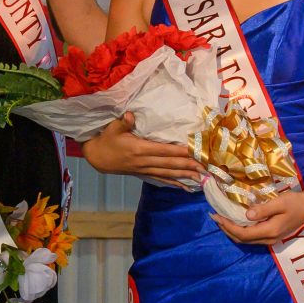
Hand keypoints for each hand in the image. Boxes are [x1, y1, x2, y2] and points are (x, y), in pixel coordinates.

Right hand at [82, 113, 202, 186]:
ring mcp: (144, 169)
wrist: (97, 157)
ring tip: (202, 178)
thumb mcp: (112, 129)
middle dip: (189, 165)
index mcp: (139, 149)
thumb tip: (129, 115)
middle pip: (170, 164)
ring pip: (168, 174)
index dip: (180, 152)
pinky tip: (186, 187)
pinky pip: (161, 179)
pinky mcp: (143, 174)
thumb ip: (123, 122)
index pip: (164, 151)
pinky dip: (174, 183)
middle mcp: (144, 161)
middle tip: (206, 166)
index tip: (195, 151)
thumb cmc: (106, 140)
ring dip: (185, 176)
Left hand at [212, 188, 303, 243]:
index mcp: (270, 231)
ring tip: (221, 219)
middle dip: (226, 229)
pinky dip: (240, 230)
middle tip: (215, 217)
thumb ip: (264, 209)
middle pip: (242, 239)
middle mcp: (268, 239)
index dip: (228, 226)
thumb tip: (247, 215)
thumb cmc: (296, 202)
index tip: (217, 216)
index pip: (243, 233)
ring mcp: (270, 239)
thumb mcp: (280, 202)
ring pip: (246, 240)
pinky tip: (235, 221)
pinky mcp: (271, 236)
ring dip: (232, 231)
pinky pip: (251, 237)